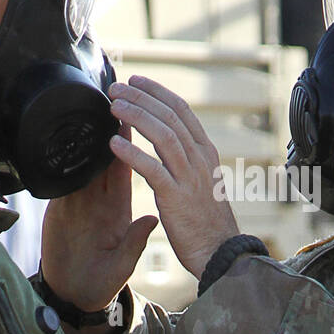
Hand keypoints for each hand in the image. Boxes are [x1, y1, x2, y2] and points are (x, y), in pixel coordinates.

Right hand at [40, 123, 157, 311]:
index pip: (126, 169)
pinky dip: (59, 168)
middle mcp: (97, 202)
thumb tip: (152, 220)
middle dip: (106, 131)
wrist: (75, 298)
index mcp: (117, 208)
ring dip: (81, 144)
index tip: (135, 116)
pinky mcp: (56, 214)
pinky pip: (58, 185)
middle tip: (108, 99)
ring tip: (82, 115)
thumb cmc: (101, 281)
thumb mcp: (121, 263)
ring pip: (79, 168)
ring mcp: (76, 206)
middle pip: (103, 160)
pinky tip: (56, 150)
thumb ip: (134, 241)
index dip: (130, 143)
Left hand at [107, 76, 239, 279]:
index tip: (136, 81)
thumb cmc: (207, 219)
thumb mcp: (203, 180)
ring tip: (113, 106)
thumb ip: (188, 158)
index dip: (158, 92)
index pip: (182, 110)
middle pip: (169, 116)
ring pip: (162, 135)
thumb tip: (171, 138)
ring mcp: (189, 177)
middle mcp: (200, 159)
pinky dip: (132, 153)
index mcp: (205, 152)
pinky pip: (152, 168)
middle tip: (116, 88)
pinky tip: (114, 144)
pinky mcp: (176, 197)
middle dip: (141, 97)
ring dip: (135, 116)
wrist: (220, 251)